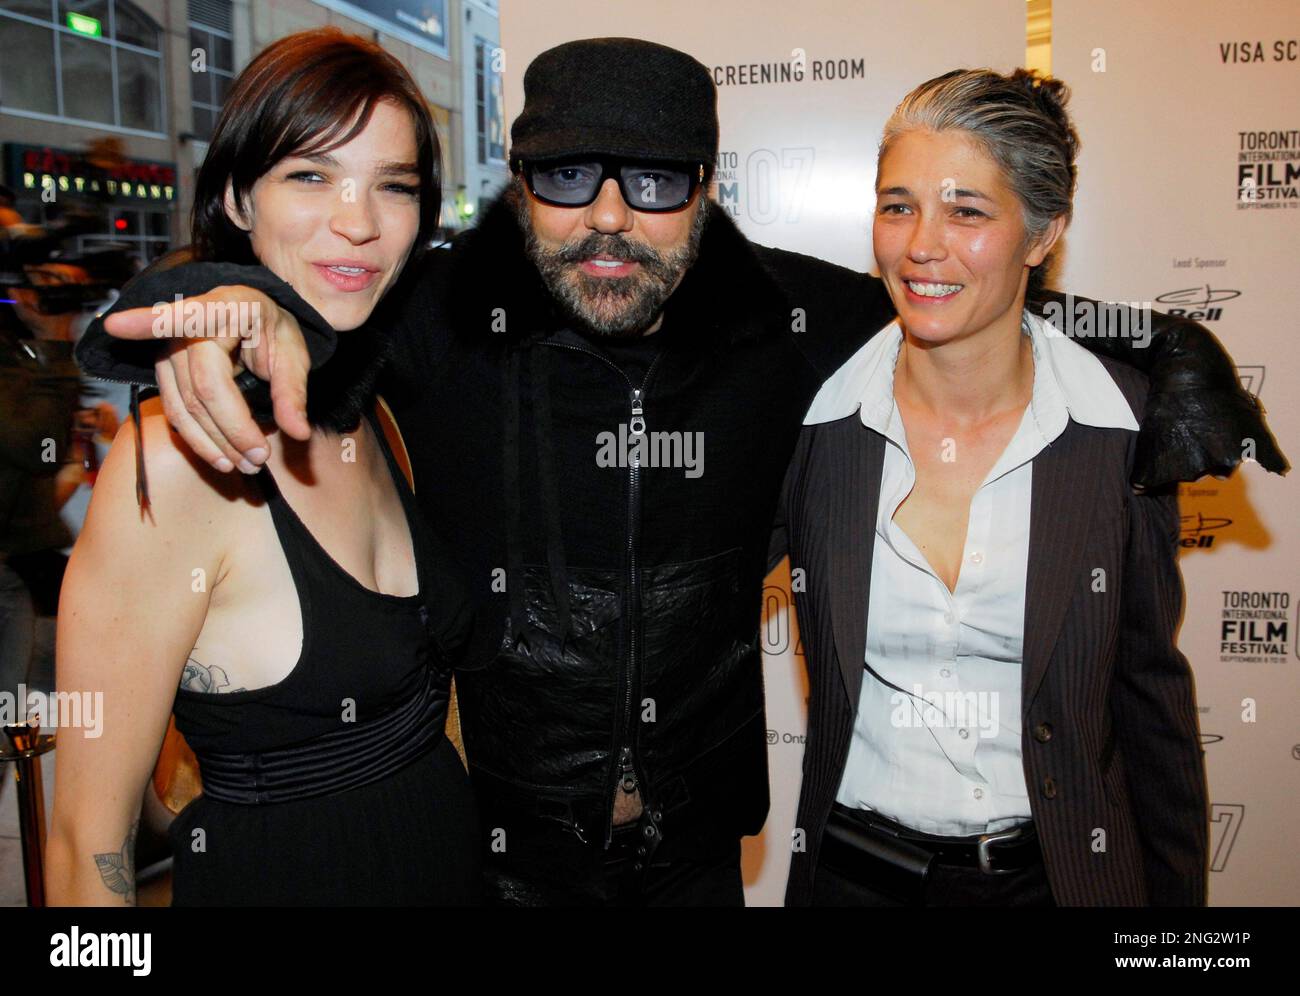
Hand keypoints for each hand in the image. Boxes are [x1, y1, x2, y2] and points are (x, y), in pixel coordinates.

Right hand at [103, 285, 311, 471]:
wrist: (253, 319)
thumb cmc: (272, 330)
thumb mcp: (293, 354)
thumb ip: (293, 392)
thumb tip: (297, 433)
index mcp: (223, 308)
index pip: (186, 318)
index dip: (149, 322)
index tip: (115, 325)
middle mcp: (187, 327)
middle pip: (202, 389)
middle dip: (230, 430)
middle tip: (260, 459)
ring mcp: (169, 349)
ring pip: (184, 406)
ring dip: (213, 442)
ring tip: (246, 465)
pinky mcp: (164, 372)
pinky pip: (174, 411)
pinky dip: (197, 438)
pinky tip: (220, 456)